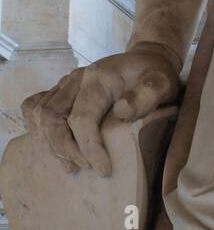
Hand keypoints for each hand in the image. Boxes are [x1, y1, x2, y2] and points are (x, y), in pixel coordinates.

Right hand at [21, 43, 180, 176]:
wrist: (146, 60)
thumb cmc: (155, 76)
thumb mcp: (162, 83)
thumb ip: (147, 95)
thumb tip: (121, 111)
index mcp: (98, 77)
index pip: (81, 117)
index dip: (88, 147)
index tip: (103, 170)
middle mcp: (76, 79)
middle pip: (51, 116)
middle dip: (64, 149)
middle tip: (85, 167)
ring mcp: (65, 84)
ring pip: (39, 114)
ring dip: (51, 144)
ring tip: (72, 165)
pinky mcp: (61, 91)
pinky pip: (34, 107)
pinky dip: (38, 128)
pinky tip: (53, 145)